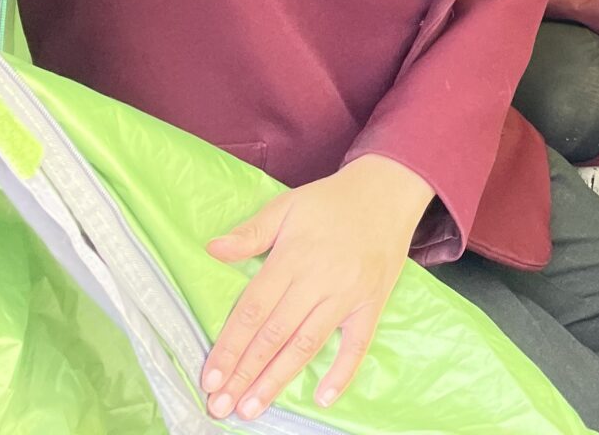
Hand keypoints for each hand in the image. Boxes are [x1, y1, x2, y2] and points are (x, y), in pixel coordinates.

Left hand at [201, 154, 432, 418]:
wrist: (388, 190)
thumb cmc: (331, 201)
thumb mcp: (287, 206)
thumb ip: (251, 233)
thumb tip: (211, 250)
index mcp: (293, 256)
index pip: (254, 310)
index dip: (230, 347)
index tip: (210, 378)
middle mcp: (320, 279)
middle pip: (275, 334)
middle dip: (245, 374)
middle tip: (221, 406)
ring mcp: (349, 294)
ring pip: (307, 344)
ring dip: (278, 380)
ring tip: (253, 408)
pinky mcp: (373, 303)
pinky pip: (358, 343)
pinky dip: (343, 372)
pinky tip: (323, 398)